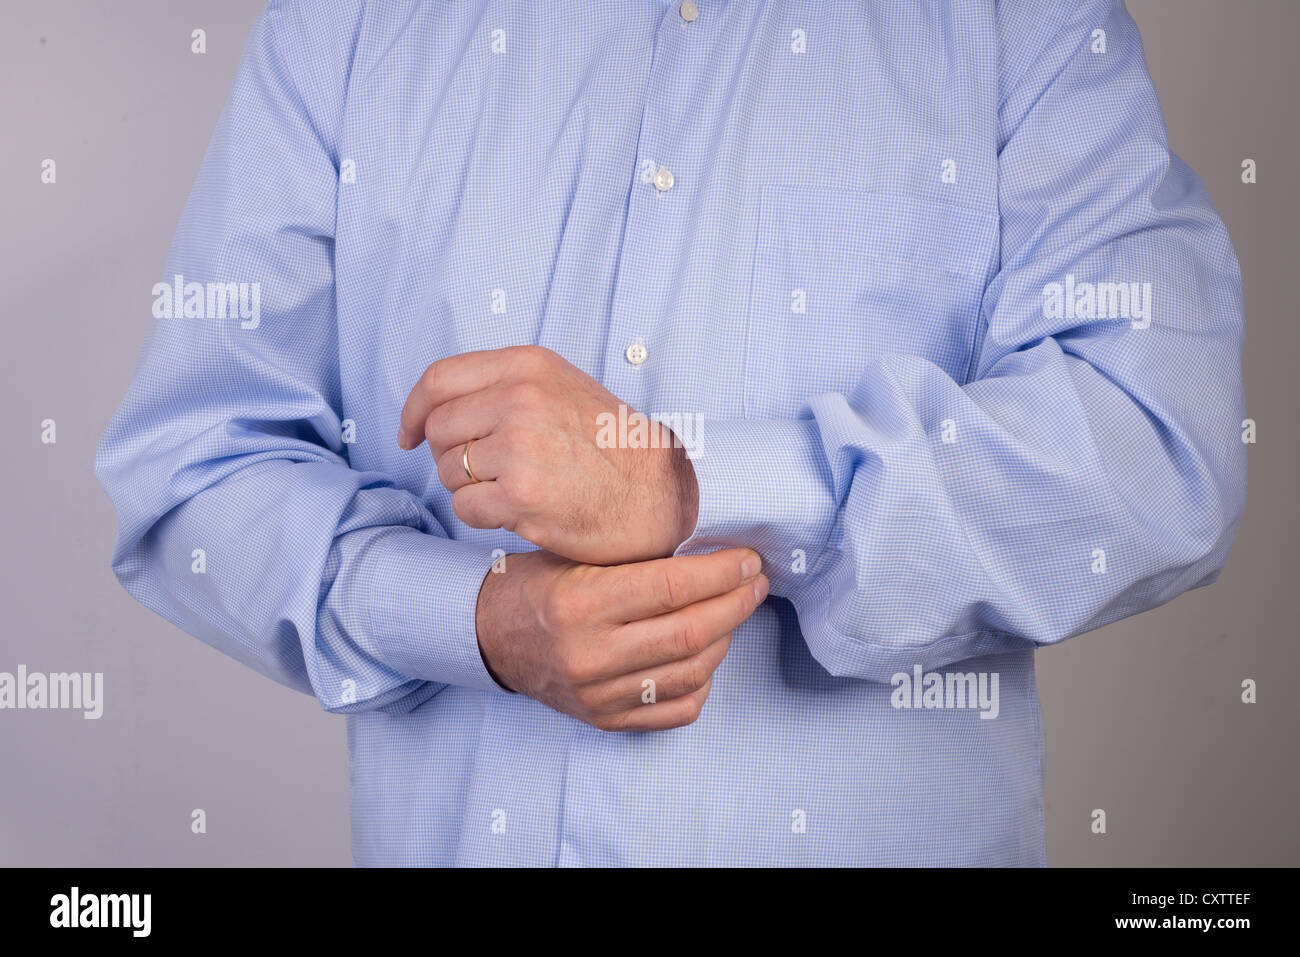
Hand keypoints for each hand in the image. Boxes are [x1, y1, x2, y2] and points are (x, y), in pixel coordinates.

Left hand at [397, 345, 698, 564]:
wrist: (658, 493)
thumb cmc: (608, 446)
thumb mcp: (560, 389)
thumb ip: (502, 386)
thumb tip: (432, 408)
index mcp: (528, 367)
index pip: (439, 380)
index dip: (413, 410)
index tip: (408, 434)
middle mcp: (521, 400)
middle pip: (438, 429)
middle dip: (451, 455)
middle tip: (487, 471)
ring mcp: (521, 448)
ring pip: (449, 470)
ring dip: (469, 487)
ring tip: (515, 487)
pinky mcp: (522, 496)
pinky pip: (464, 507)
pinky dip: (482, 515)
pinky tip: (518, 510)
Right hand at [475, 547, 766, 730]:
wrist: (489, 636)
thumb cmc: (537, 584)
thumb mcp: (575, 554)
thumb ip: (635, 556)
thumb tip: (709, 546)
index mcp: (580, 604)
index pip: (672, 587)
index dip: (722, 572)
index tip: (748, 559)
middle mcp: (590, 655)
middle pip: (691, 632)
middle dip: (736, 603)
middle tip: (755, 582)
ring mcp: (598, 694)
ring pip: (692, 671)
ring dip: (725, 638)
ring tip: (732, 611)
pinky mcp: (605, 719)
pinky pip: (677, 707)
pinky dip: (703, 679)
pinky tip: (706, 652)